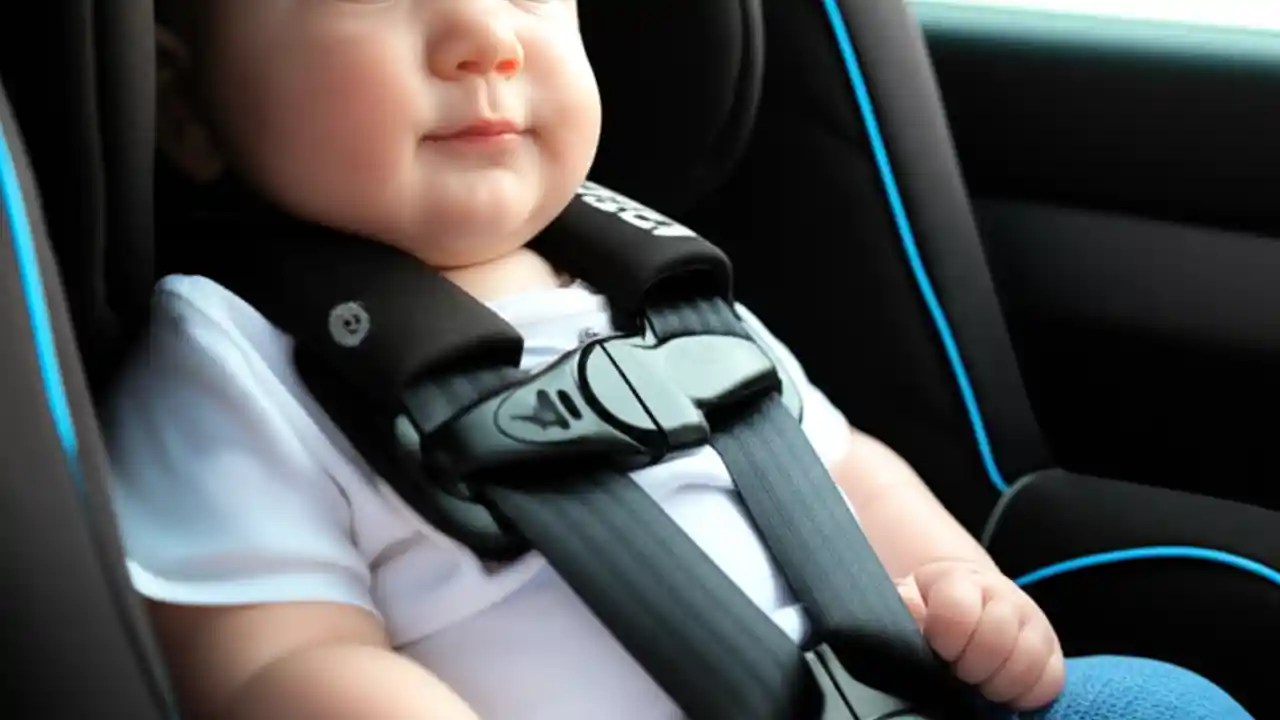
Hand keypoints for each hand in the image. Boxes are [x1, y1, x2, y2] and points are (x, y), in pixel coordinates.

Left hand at [896, 560, 1065, 710]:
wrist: (967, 598)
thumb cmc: (932, 605)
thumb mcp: (909, 598)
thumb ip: (905, 605)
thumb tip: (915, 615)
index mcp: (962, 581)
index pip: (959, 612)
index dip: (947, 640)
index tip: (941, 649)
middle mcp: (1004, 595)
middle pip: (997, 639)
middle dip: (971, 666)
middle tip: (958, 669)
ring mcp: (1032, 620)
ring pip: (1028, 660)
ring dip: (998, 683)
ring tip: (979, 682)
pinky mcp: (1052, 648)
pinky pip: (1051, 681)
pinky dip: (1025, 694)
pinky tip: (1002, 690)